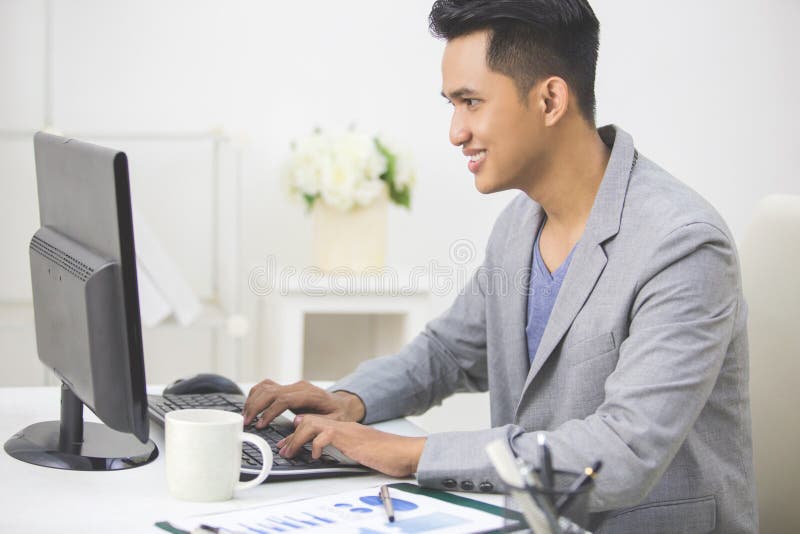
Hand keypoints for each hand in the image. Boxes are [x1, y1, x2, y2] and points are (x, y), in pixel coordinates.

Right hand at [243, 379, 364, 427]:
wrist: (343, 404)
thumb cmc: (339, 414)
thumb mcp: (333, 422)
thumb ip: (317, 423)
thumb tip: (295, 423)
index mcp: (311, 394)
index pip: (284, 399)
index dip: (270, 411)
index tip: (261, 424)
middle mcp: (299, 387)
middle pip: (271, 391)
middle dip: (256, 406)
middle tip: (247, 422)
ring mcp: (293, 386)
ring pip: (266, 387)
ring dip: (253, 400)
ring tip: (246, 416)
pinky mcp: (288, 388)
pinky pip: (267, 387)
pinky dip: (256, 395)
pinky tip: (251, 407)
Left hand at [277, 414, 425, 477]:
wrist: (406, 452)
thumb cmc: (388, 454)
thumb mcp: (360, 451)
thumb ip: (346, 449)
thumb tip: (329, 455)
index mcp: (344, 429)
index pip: (315, 422)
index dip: (297, 432)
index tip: (287, 444)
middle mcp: (343, 426)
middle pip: (309, 419)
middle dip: (292, 435)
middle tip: (283, 450)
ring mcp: (347, 430)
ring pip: (312, 423)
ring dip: (297, 438)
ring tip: (291, 452)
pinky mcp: (351, 438)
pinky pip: (326, 435)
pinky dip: (316, 444)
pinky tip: (316, 455)